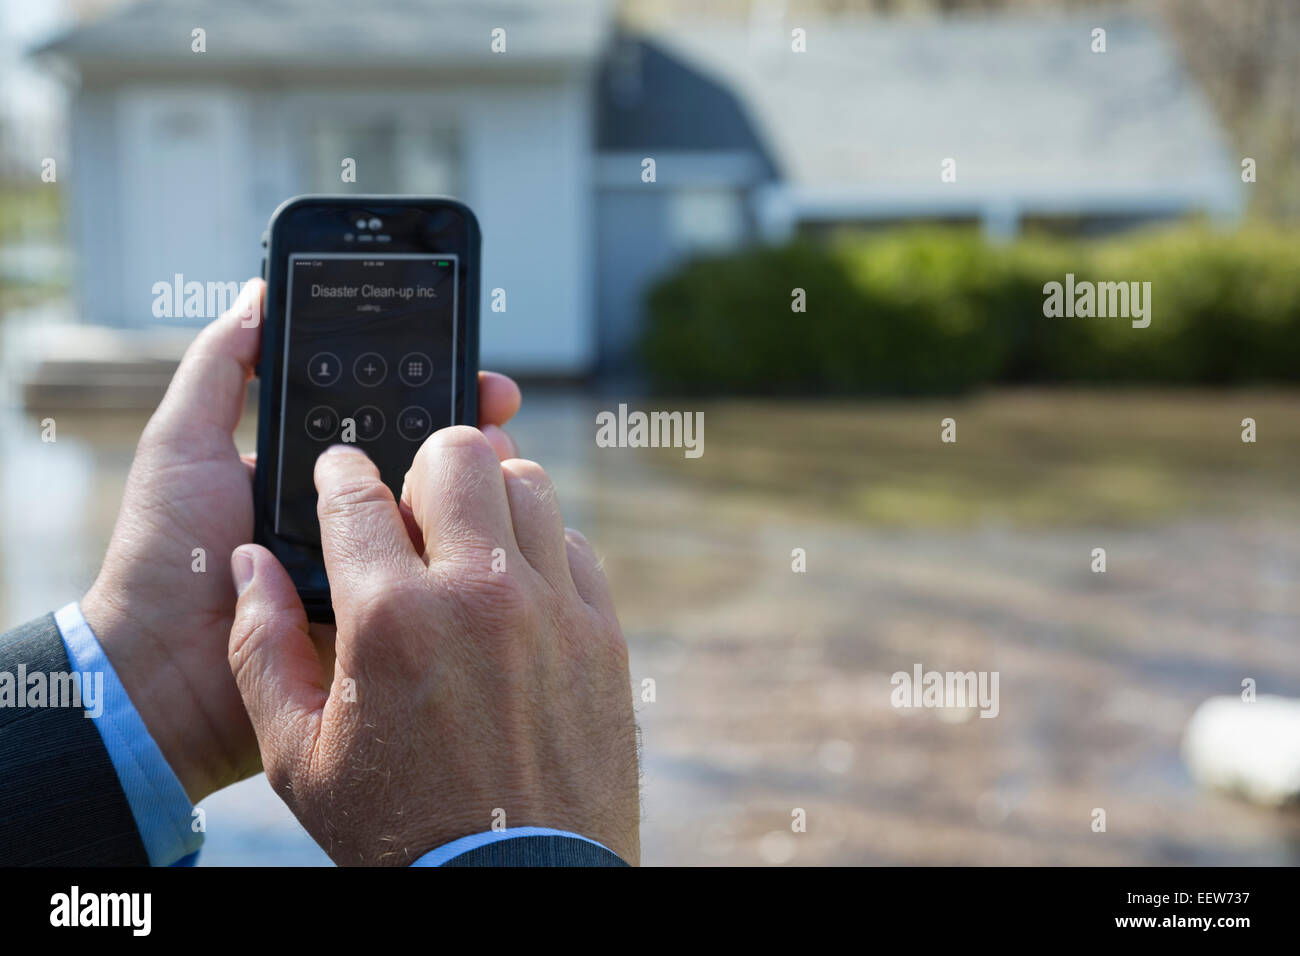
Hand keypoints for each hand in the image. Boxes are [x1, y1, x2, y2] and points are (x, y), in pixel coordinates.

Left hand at [80, 278, 523, 801]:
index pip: (380, 414)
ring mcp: (372, 564)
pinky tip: (490, 518)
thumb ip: (218, 369)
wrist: (160, 670)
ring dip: (474, 481)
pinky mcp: (386, 614)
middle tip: (495, 401)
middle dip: (465, 424)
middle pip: (423, 458)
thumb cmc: (166, 553)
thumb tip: (256, 292)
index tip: (459, 353)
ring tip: (498, 449)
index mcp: (311, 472)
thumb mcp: (183, 446)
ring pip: (440, 512)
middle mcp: (349, 514)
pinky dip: (466, 548)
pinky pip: (433, 574)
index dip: (421, 379)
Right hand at [226, 429, 639, 864]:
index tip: (340, 472)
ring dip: (491, 498)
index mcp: (391, 619)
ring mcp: (553, 609)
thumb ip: (260, 647)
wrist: (514, 886)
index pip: (357, 495)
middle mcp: (479, 594)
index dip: (340, 472)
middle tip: (414, 508)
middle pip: (460, 454)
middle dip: (425, 465)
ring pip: (530, 483)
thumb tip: (250, 564)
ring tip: (468, 542)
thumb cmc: (397, 830)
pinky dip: (542, 550)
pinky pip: (575, 547)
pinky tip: (518, 589)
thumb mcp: (296, 755)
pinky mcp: (603, 634)